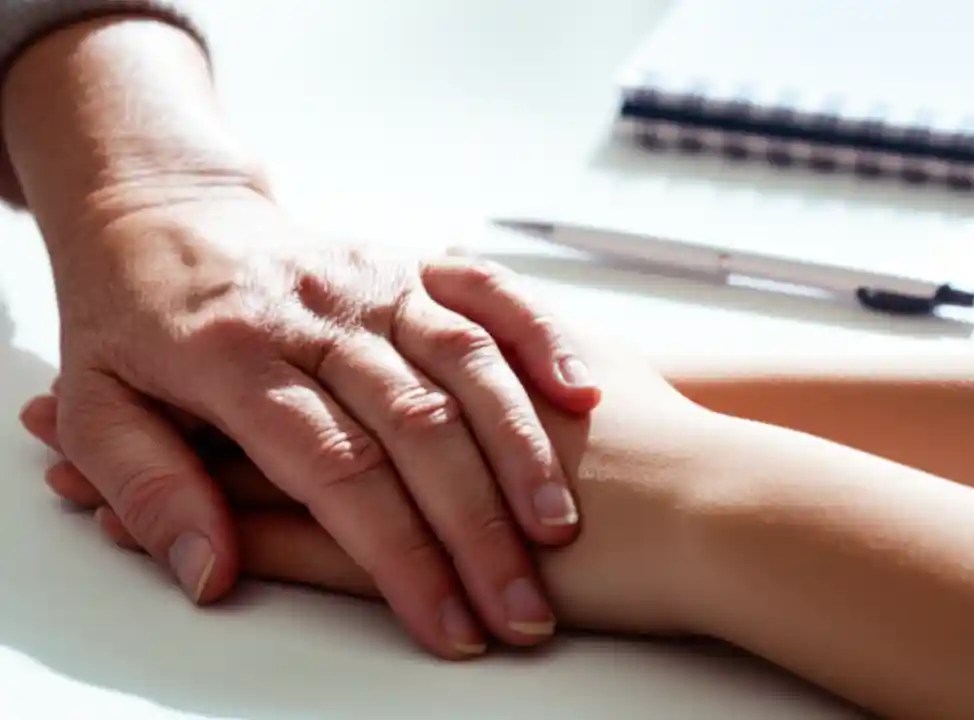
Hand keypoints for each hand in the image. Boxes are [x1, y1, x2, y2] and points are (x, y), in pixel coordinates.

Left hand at [40, 188, 600, 656]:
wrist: (155, 209)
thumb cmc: (133, 315)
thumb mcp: (96, 409)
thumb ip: (150, 490)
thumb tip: (211, 571)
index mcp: (235, 356)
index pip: (336, 471)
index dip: (398, 555)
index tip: (444, 621)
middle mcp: (318, 315)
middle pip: (414, 428)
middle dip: (476, 526)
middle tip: (519, 606)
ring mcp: (373, 283)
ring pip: (466, 363)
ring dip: (520, 447)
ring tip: (558, 528)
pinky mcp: (411, 265)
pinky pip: (490, 293)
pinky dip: (539, 337)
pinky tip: (580, 393)